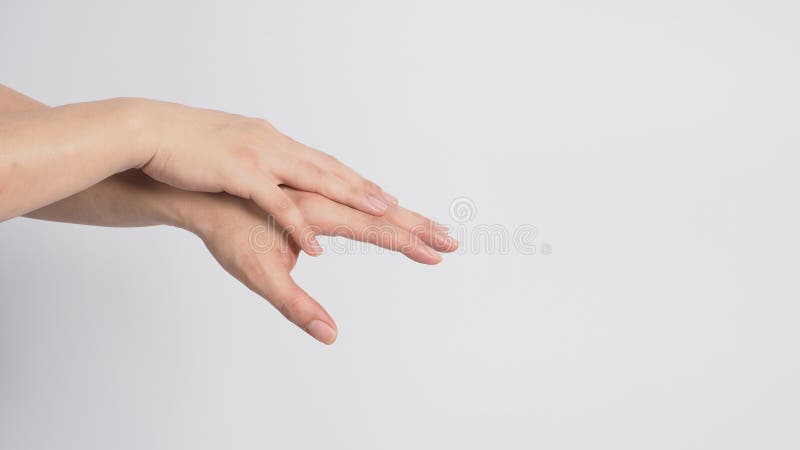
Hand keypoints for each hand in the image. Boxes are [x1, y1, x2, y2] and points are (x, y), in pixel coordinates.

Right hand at [132, 99, 397, 255]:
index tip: (396, 204)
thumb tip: (279, 209)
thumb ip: (265, 187)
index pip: (332, 169)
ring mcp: (263, 160)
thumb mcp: (238, 170)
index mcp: (282, 150)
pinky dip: (297, 225)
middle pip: (339, 174)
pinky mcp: (240, 173)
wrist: (153, 136)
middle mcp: (281, 151)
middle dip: (378, 196)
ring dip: (354, 197)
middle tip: (408, 210)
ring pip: (318, 180)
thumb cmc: (194, 156)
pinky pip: (275, 203)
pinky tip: (316, 247)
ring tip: (385, 214)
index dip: (365, 187)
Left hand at [186, 188, 456, 343]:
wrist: (197, 189)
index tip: (437, 254)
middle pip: (381, 210)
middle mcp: (321, 193)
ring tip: (423, 223)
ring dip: (399, 210)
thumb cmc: (226, 234)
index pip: (374, 230)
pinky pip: (348, 185)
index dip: (408, 244)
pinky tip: (376, 201)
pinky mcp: (305, 178)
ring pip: (367, 195)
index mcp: (316, 212)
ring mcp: (314, 182)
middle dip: (418, 226)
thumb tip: (330, 333)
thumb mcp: (258, 276)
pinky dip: (372, 196)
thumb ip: (297, 304)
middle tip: (450, 239)